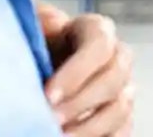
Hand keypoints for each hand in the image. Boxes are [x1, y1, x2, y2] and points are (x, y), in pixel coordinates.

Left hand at [39, 5, 135, 136]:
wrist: (36, 68)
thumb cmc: (31, 46)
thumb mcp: (30, 29)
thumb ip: (37, 25)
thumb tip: (44, 27)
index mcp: (96, 30)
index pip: (99, 46)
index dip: (77, 72)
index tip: (47, 95)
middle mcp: (117, 58)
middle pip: (114, 79)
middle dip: (81, 103)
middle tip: (50, 120)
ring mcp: (122, 89)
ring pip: (120, 109)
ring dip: (89, 128)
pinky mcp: (120, 118)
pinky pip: (121, 132)